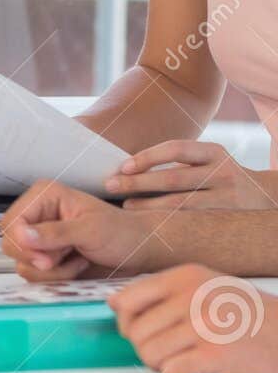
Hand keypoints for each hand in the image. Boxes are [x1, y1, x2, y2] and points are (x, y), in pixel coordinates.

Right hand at [0, 178, 165, 280]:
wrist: (139, 252)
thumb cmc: (121, 233)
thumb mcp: (90, 230)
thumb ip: (55, 233)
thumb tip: (21, 235)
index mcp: (43, 197)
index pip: (11, 222)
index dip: (22, 243)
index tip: (45, 260)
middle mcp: (36, 215)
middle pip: (10, 244)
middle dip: (38, 259)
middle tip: (65, 259)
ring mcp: (40, 239)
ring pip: (23, 263)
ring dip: (52, 270)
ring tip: (77, 260)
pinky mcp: (46, 258)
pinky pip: (35, 275)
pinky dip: (57, 277)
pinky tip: (76, 266)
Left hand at [104, 140, 277, 211]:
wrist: (269, 199)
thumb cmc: (221, 179)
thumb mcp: (208, 162)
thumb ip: (179, 164)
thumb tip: (127, 168)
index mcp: (214, 152)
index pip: (176, 149)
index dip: (148, 157)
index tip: (123, 166)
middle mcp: (223, 172)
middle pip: (174, 178)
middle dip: (138, 183)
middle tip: (110, 186)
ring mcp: (229, 198)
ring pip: (182, 204)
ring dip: (149, 207)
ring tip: (125, 207)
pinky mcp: (232, 219)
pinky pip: (195, 221)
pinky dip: (169, 221)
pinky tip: (151, 223)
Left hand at [111, 264, 277, 372]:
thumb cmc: (244, 311)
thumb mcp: (203, 284)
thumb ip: (161, 290)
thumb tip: (114, 303)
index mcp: (183, 278)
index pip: (126, 300)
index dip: (124, 322)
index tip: (133, 330)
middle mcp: (191, 297)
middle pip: (136, 333)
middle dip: (145, 348)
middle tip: (165, 350)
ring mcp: (203, 325)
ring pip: (149, 354)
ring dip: (159, 363)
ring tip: (180, 358)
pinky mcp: (215, 353)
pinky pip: (171, 371)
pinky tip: (191, 367)